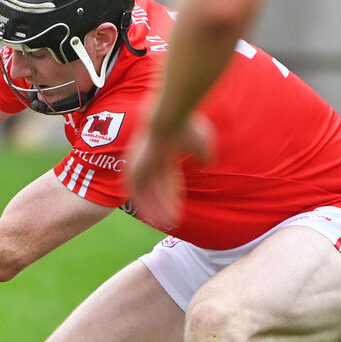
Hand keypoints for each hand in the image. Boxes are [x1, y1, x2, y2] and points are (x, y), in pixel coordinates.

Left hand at [126, 114, 212, 230]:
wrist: (170, 120)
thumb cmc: (187, 128)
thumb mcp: (202, 143)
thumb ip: (204, 156)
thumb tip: (207, 166)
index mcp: (163, 151)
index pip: (167, 177)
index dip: (174, 193)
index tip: (180, 206)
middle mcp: (148, 159)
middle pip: (155, 187)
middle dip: (165, 204)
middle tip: (173, 219)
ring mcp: (139, 165)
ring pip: (146, 192)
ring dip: (156, 208)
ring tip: (168, 222)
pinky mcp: (133, 170)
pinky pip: (138, 194)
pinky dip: (147, 206)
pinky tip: (157, 217)